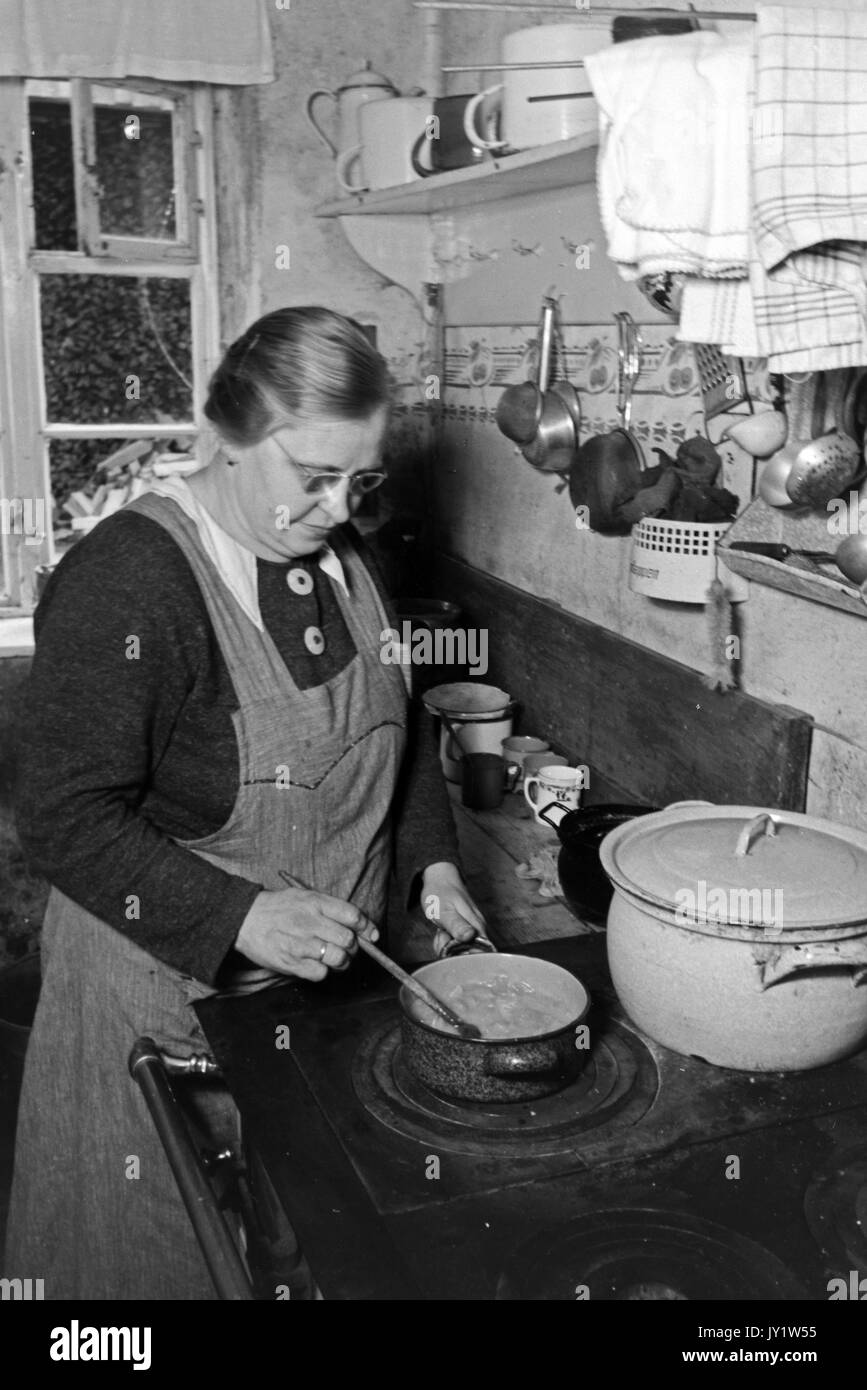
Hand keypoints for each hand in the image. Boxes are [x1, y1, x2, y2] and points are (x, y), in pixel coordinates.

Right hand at [235, 887, 378, 981]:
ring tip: (332, 957)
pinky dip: (323, 971)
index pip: (353, 915)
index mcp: (315, 902)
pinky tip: (315, 963)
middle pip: (348, 939)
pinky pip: (321, 973)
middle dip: (353, 946)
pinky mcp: (290, 962)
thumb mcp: (305, 897)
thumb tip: (365, 928)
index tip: (371, 935)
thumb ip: (333, 909)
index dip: (367, 927)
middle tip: (346, 947)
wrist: (245, 919)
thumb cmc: (279, 908)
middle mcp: (309, 922)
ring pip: (338, 958)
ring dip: (341, 961)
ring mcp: (300, 943)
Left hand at [419, 861, 487, 957]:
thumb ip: (457, 925)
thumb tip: (469, 936)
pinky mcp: (465, 929)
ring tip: (440, 932)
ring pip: (461, 949)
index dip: (465, 957)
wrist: (439, 878)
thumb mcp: (445, 910)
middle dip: (452, 952)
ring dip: (447, 946)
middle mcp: (478, 929)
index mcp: (477, 925)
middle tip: (441, 937)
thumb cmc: (441, 892)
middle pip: (469, 954)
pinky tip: (441, 932)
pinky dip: (446, 941)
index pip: (480, 953)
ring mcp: (472, 929)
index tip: (450, 950)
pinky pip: (457, 943)